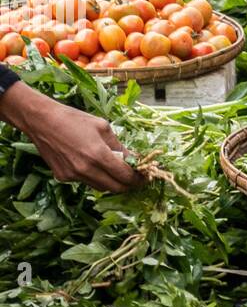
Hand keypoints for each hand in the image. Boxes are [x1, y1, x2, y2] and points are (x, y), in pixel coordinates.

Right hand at [0, 82, 142, 191]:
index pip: (126, 176)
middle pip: (116, 188)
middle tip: (135, 179)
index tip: (145, 177)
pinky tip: (92, 165)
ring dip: (112, 182)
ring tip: (116, 172)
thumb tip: (134, 159)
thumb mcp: (103, 127)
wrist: (41, 121)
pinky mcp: (63, 177)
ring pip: (101, 187)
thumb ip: (119, 146)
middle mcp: (86, 169)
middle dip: (128, 185)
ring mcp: (74, 175)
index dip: (138, 179)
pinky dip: (94, 177)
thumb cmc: (73, 119)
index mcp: (98, 155)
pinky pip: (86, 182)